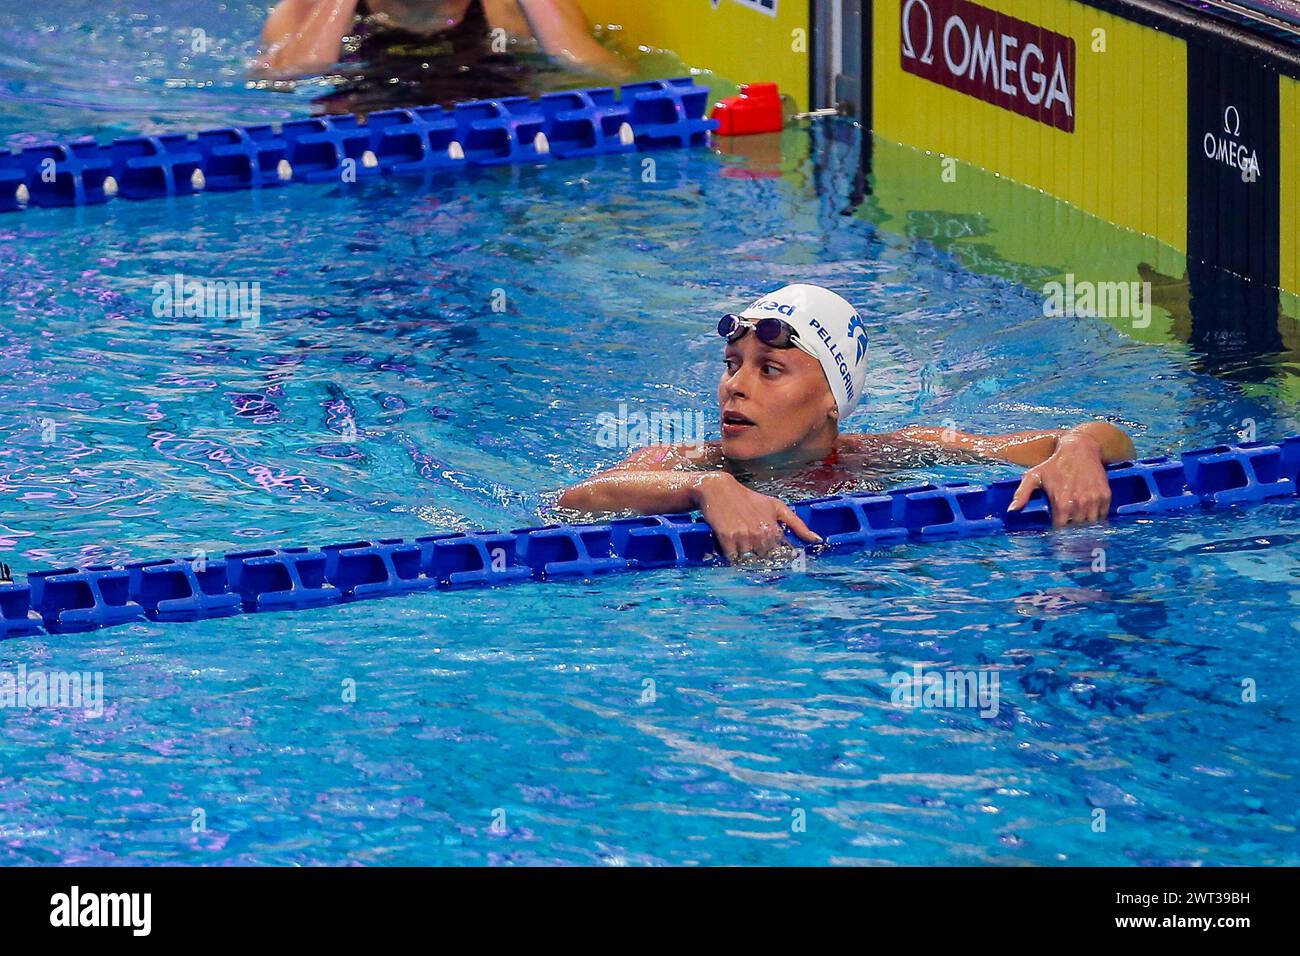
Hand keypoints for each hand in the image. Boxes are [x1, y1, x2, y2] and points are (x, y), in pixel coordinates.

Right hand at [693, 473, 821, 560]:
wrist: (719, 490)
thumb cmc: (749, 499)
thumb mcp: (776, 507)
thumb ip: (798, 525)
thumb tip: (818, 540)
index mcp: (774, 528)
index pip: (778, 554)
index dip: (772, 553)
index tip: (766, 549)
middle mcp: (760, 534)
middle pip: (762, 558)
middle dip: (756, 553)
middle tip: (748, 538)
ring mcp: (743, 537)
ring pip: (746, 559)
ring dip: (742, 554)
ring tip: (738, 537)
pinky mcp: (727, 538)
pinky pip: (732, 558)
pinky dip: (730, 554)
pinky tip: (729, 541)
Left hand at [1008, 432, 1111, 527]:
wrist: (1079, 449)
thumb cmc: (1054, 464)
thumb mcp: (1033, 476)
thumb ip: (1022, 494)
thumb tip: (1011, 510)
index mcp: (1061, 503)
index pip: (1060, 529)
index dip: (1057, 530)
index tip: (1056, 529)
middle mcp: (1079, 504)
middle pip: (1076, 528)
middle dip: (1071, 528)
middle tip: (1068, 524)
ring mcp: (1094, 500)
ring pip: (1091, 524)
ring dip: (1085, 524)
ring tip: (1078, 519)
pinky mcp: (1105, 496)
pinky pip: (1103, 515)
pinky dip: (1097, 516)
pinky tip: (1088, 512)